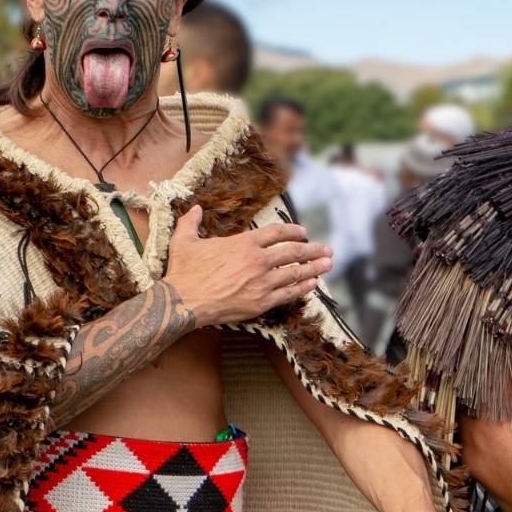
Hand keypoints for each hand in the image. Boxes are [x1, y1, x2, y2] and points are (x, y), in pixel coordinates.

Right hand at [163, 206, 331, 326]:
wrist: (183, 302)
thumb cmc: (183, 271)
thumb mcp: (184, 241)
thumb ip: (191, 222)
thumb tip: (194, 209)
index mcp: (243, 243)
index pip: (277, 233)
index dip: (293, 231)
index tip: (303, 232)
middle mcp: (257, 261)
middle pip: (293, 252)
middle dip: (313, 250)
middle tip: (327, 249)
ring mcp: (261, 283)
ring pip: (295, 273)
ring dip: (314, 268)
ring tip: (328, 264)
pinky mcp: (261, 302)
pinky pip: (288, 294)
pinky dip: (303, 288)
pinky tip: (312, 284)